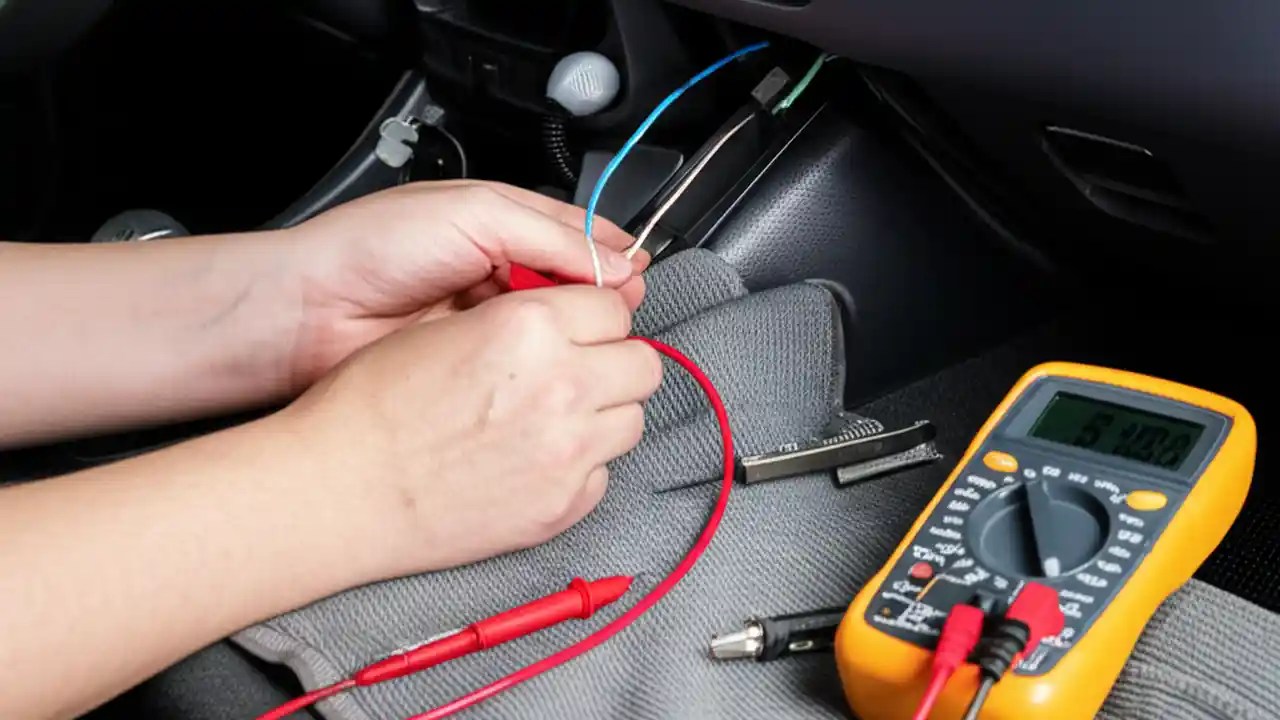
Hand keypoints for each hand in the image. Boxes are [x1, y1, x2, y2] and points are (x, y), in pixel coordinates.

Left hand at [280, 181, 648, 392]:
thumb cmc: (372, 248)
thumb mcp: (474, 216)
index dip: (612, 258)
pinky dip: (537, 369)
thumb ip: (549, 236)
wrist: (306, 313)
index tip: (636, 281)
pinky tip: (547, 373)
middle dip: (596, 302)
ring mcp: (484, 321)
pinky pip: (521, 367)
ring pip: (550, 332)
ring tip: (583, 347)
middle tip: (617, 319)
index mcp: (501, 221)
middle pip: (572, 288)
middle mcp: (497, 269)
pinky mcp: (471, 366)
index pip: (578, 236)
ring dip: (567, 339)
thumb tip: (615, 264)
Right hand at [281, 284, 662, 574]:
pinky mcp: (564, 504)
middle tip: (580, 372)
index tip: (583, 327)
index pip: (613, 306)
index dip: (596, 316)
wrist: (340, 488)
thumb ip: (521, 316)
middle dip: (615, 363)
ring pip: (632, 420)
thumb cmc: (372, 406)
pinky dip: (580, 466)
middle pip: (643, 364)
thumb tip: (566, 312)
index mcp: (531, 326)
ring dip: (604, 415)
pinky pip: (603, 473)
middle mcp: (562, 384)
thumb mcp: (446, 327)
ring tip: (553, 420)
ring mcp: (569, 451)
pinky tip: (534, 461)